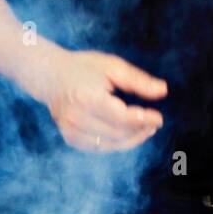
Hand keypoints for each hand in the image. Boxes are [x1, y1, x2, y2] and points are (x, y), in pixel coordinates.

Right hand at [28, 48, 166, 152]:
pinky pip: (98, 147)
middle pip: (117, 133)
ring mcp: (70, 130)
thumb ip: (137, 80)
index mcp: (87, 96)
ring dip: (130, 140)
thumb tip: (163, 91)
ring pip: (109, 144)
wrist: (50, 76)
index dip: (142, 120)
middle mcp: (76, 117)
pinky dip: (115, 144)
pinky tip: (126, 136)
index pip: (121, 116)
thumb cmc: (83, 68)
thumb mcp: (112, 66)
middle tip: (154, 124)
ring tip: (144, 131)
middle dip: (139, 131)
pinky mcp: (70, 138)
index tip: (159, 118)